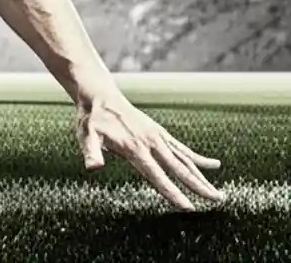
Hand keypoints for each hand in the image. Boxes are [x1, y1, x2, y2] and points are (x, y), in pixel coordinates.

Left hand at [76, 93, 225, 211]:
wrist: (99, 96)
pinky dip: (198, 158)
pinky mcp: (159, 133)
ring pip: (185, 160)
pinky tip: (214, 165)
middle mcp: (151, 143)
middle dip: (199, 186)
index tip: (188, 207)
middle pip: (179, 168)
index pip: (157, 175)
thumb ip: (91, 152)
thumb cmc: (92, 118)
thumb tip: (94, 168)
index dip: (172, 192)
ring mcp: (158, 137)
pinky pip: (182, 148)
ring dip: (202, 177)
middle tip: (219, 201)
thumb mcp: (86, 135)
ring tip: (218, 193)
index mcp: (134, 148)